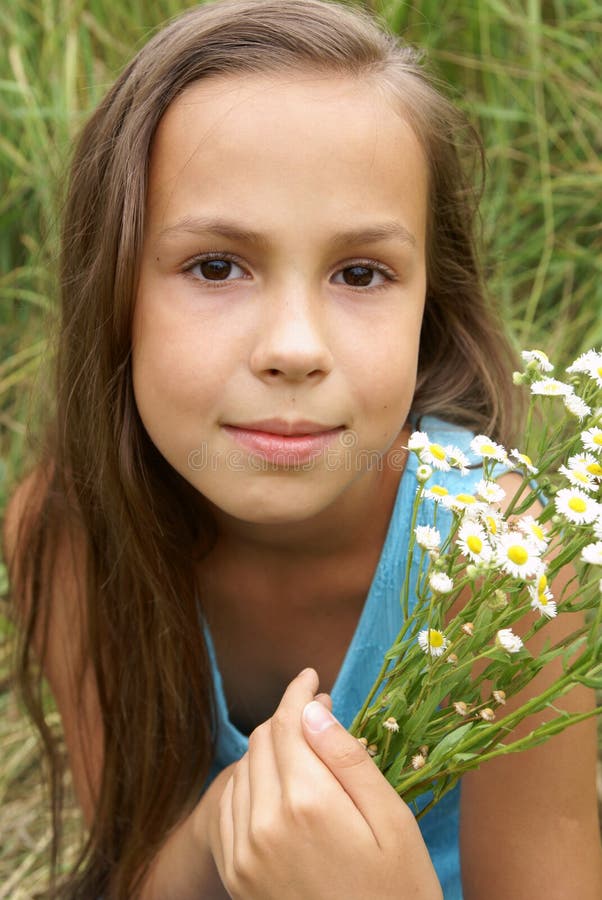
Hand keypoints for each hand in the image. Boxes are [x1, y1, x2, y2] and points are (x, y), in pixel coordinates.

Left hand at [208, 668, 442, 899]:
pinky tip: (275, 785)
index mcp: (307, 804)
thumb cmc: (398, 894)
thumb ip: (349, 762)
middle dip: (287, 718)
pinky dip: (247, 784)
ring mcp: (241, 853)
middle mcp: (263, 824)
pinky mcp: (234, 875)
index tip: (312, 678)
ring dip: (267, 748)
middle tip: (317, 712)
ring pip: (242, 770)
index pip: (287, 723)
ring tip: (301, 748)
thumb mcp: (393, 824)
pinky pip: (227, 808)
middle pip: (262, 741)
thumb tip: (312, 711)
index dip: (299, 693)